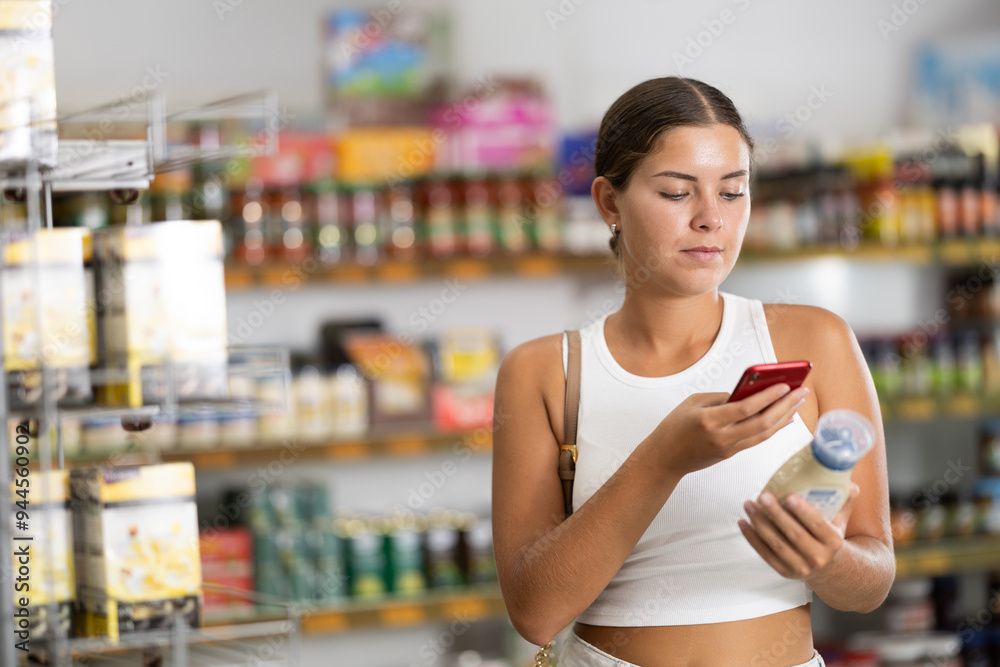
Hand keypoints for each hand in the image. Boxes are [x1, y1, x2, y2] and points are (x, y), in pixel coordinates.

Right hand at [651, 384, 808, 476]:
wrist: (664, 459)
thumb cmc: (673, 428)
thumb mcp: (691, 403)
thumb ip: (719, 398)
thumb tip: (745, 394)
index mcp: (709, 420)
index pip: (746, 408)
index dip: (768, 397)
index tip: (784, 386)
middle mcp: (722, 436)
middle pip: (762, 422)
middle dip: (785, 406)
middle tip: (800, 392)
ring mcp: (728, 448)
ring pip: (764, 434)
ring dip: (784, 418)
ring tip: (797, 404)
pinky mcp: (730, 454)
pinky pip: (757, 440)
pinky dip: (773, 428)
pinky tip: (783, 419)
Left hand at [738, 483, 859, 580]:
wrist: (830, 570)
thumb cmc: (831, 538)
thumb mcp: (841, 521)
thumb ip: (845, 501)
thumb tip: (849, 480)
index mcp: (834, 542)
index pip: (817, 524)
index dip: (803, 511)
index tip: (789, 496)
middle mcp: (817, 557)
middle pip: (794, 534)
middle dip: (776, 514)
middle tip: (763, 496)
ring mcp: (800, 567)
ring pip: (776, 544)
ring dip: (759, 523)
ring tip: (749, 504)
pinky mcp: (784, 572)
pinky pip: (765, 554)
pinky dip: (752, 538)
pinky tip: (743, 523)